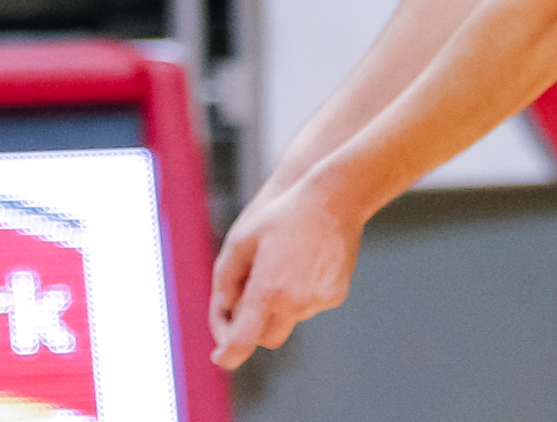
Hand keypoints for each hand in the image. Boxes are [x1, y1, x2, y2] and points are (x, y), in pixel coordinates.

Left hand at [209, 176, 364, 369]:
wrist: (335, 200)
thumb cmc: (283, 216)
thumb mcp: (241, 240)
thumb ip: (226, 279)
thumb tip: (226, 308)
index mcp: (268, 291)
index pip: (243, 340)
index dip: (228, 354)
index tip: (221, 357)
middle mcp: (295, 303)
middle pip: (266, 338)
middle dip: (254, 328)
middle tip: (246, 303)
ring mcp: (319, 300)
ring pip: (289, 319)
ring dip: (279, 305)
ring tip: (281, 266)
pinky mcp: (336, 295)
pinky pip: (310, 306)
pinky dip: (300, 295)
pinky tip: (303, 264)